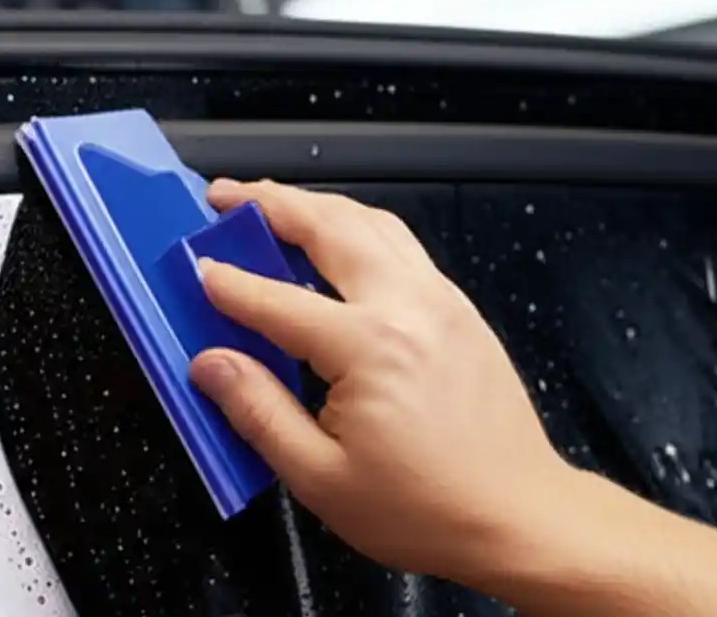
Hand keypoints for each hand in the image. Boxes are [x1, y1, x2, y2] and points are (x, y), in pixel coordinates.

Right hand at [189, 179, 570, 581]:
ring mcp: (442, 301)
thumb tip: (211, 366)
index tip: (197, 269)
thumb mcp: (321, 477)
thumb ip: (258, 411)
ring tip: (274, 205)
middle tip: (226, 197)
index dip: (229, 283)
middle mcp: (409, 307)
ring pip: (372, 222)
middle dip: (270, 203)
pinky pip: (402, 246)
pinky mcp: (460, 310)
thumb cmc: (429, 509)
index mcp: (371, 348)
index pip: (277, 299)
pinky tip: (337, 242)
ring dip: (317, 205)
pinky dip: (359, 228)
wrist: (519, 518)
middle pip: (329, 226)